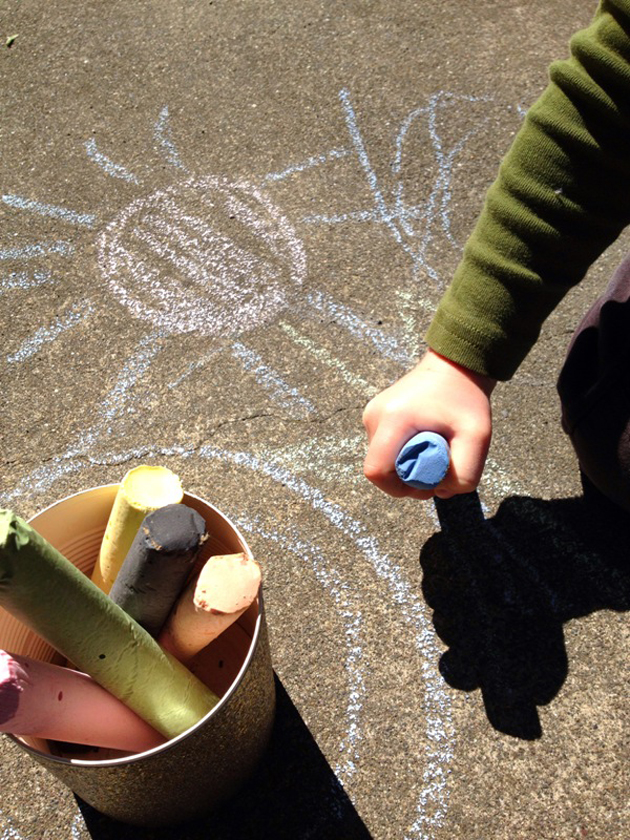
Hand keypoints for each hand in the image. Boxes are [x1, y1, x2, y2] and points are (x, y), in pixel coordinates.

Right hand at [362, 350, 495, 498]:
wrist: (455, 365)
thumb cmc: (466, 399)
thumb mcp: (478, 438)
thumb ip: (465, 474)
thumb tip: (441, 491)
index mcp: (394, 419)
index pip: (376, 471)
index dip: (398, 489)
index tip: (426, 486)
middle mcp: (375, 416)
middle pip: (379, 468)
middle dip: (406, 481)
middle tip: (436, 472)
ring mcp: (371, 414)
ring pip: (382, 459)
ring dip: (406, 466)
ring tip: (433, 452)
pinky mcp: (375, 415)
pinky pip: (384, 448)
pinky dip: (403, 454)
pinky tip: (424, 443)